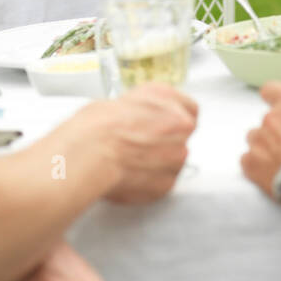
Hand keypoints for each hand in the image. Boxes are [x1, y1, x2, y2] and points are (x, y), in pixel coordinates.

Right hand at [100, 83, 197, 203]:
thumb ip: (142, 111)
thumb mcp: (119, 102)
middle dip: (166, 141)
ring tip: (131, 162)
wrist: (92, 152)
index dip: (174, 119)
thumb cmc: (98, 125)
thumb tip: (138, 120)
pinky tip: (130, 175)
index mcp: (168, 97)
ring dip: (158, 162)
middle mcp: (180, 124)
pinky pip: (162, 181)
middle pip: (183, 135)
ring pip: (174, 160)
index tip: (165, 124)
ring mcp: (177, 155)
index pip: (189, 108)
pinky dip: (149, 181)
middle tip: (142, 145)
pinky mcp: (167, 183)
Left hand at [241, 83, 280, 200]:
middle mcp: (272, 117)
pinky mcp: (252, 166)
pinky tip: (273, 177)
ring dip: (265, 150)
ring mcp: (259, 141)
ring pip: (254, 141)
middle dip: (278, 132)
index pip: (272, 89)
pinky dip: (257, 170)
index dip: (275, 97)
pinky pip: (247, 164)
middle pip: (266, 120)